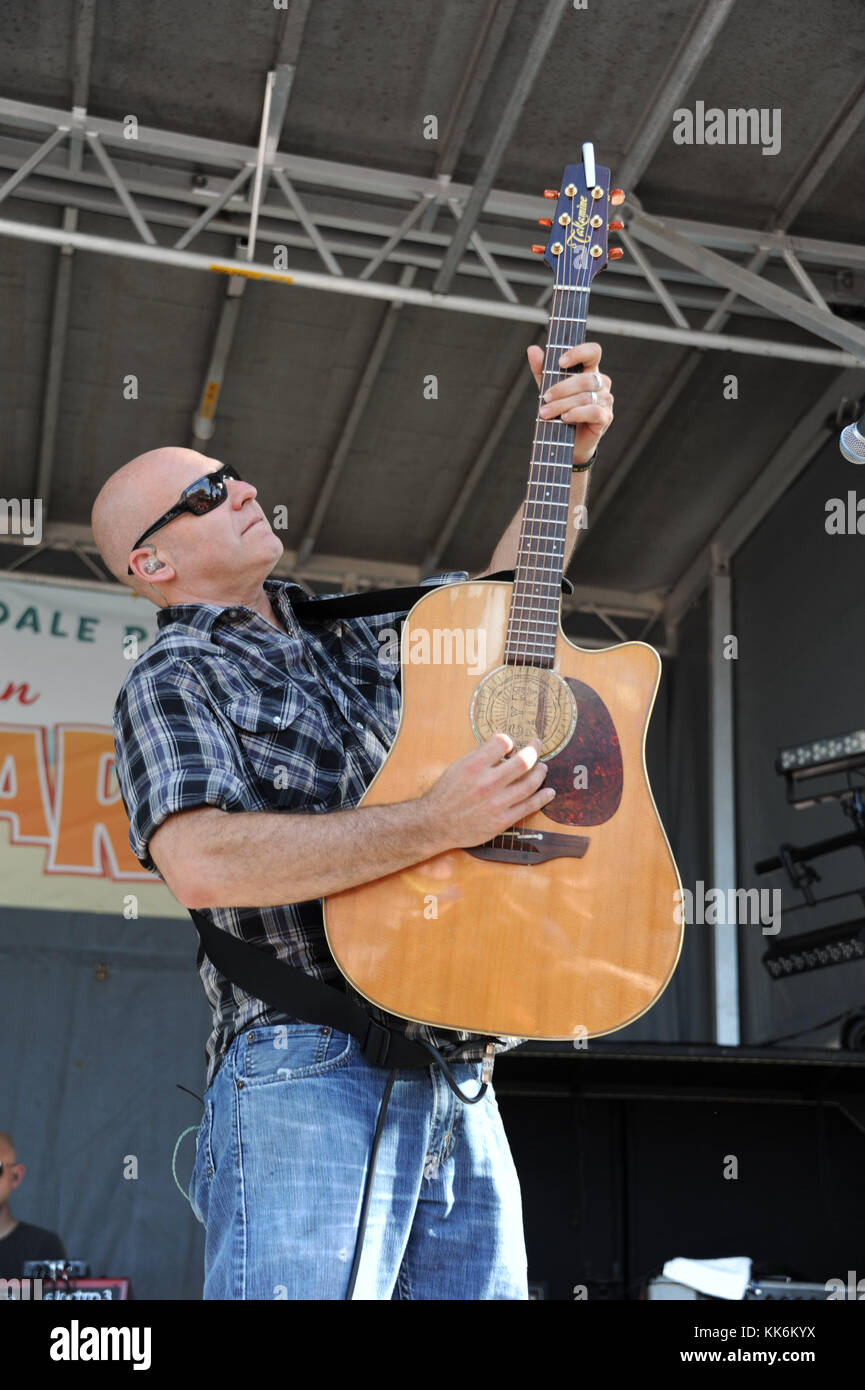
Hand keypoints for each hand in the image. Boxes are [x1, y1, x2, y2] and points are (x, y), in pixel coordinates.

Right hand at [420, 732, 555, 852]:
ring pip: (530, 784)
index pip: (502, 742)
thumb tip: (503, 745)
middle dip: (534, 750)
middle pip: (523, 762)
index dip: (509, 740)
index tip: (511, 744)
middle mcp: (487, 783)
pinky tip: (549, 792)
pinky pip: (529, 807)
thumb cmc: (445, 794)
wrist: (436, 824)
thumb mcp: (457, 767)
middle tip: (537, 746)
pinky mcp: (502, 820)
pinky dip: (542, 798)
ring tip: (543, 768)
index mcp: (473, 766)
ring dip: (540, 772)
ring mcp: (497, 803)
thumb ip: (480, 756)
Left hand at [527, 339, 613, 466]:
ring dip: (562, 405)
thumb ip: (542, 370)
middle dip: (561, 389)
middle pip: (585, 378)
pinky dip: (576, 414)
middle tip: (544, 398)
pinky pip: (593, 411)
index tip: (560, 362)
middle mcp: (601, 383)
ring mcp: (606, 400)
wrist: (565, 442)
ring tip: (546, 413)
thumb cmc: (559, 410)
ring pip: (585, 397)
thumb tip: (532, 349)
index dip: (578, 353)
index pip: (593, 351)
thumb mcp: (547, 388)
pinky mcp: (606, 417)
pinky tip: (564, 418)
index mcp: (590, 370)